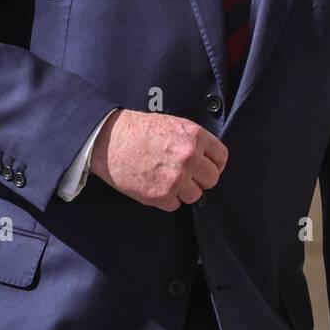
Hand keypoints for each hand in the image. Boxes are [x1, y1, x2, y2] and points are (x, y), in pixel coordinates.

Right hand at [89, 108, 227, 210]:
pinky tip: (155, 185)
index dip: (215, 164)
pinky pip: (175, 205)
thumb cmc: (139, 131)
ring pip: (195, 195)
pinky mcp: (160, 195)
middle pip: (212, 179)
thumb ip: (195, 142)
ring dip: (184, 190)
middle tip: (187, 175)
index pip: (221, 158)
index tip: (207, 167)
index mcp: (195, 137)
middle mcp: (189, 157)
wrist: (108, 140)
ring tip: (167, 179)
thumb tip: (209, 159)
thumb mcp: (174, 125)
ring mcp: (176, 178)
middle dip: (200, 179)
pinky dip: (167, 199)